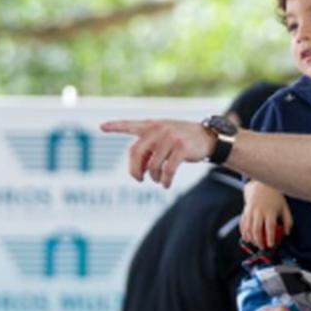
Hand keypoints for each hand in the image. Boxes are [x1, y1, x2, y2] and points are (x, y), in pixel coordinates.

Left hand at [98, 119, 213, 186]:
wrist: (209, 137)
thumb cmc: (183, 140)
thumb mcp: (164, 139)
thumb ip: (149, 149)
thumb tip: (138, 171)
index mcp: (152, 125)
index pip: (130, 124)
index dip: (115, 126)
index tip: (102, 127)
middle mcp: (159, 129)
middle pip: (136, 152)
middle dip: (134, 170)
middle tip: (139, 180)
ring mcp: (170, 138)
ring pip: (152, 164)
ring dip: (153, 177)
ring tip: (158, 181)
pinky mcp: (181, 148)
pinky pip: (168, 170)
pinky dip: (165, 181)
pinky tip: (166, 185)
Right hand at [241, 183, 292, 248]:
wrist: (262, 185)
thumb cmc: (275, 198)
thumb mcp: (285, 208)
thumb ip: (288, 221)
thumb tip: (287, 232)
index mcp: (270, 211)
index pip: (270, 227)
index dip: (270, 237)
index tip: (271, 245)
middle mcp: (259, 211)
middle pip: (257, 229)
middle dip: (259, 241)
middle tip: (262, 247)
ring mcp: (251, 211)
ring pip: (248, 228)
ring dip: (251, 238)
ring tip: (255, 244)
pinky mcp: (245, 211)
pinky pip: (242, 223)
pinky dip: (244, 232)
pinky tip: (247, 238)